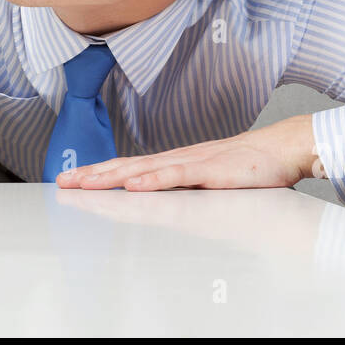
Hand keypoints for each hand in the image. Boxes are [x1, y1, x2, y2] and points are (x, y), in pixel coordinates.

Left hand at [54, 115, 324, 190]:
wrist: (281, 148)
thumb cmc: (249, 166)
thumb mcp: (209, 179)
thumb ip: (185, 186)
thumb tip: (159, 196)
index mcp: (175, 162)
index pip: (129, 167)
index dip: (99, 172)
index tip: (73, 178)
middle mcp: (177, 159)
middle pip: (127, 165)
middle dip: (93, 174)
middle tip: (63, 181)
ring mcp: (192, 163)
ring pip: (143, 170)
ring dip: (111, 176)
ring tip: (85, 182)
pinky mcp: (210, 171)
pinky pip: (176, 176)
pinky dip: (152, 180)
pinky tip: (133, 184)